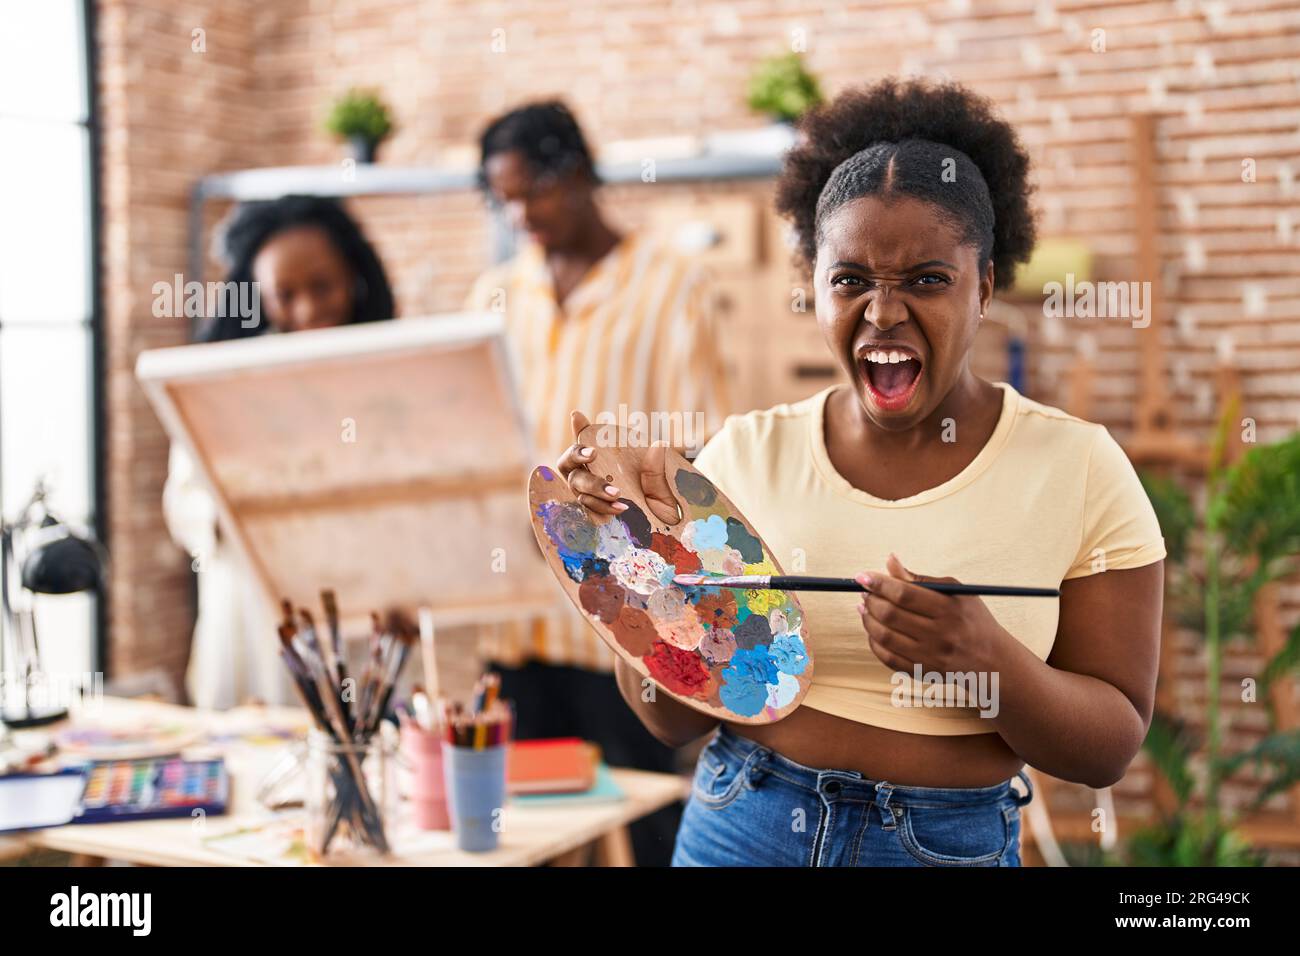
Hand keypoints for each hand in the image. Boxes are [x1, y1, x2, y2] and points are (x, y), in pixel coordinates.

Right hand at [555, 410, 681, 524]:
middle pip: (568, 462)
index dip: (579, 429)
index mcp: (604, 461)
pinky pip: (587, 508)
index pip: (586, 440)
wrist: (664, 534)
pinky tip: (620, 507)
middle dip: (577, 455)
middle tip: (593, 455)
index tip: (578, 417)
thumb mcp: (662, 487)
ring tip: (616, 492)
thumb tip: (658, 446)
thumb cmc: (658, 504)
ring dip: (594, 485)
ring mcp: (587, 496)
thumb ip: (656, 470)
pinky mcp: (591, 515)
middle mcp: (588, 476)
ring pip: (576, 485)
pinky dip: (602, 506)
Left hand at [855, 553, 1007, 676]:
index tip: (862, 576)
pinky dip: (873, 641)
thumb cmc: (971, 619)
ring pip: (884, 636)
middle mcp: (940, 634)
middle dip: (871, 600)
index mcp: (949, 609)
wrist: (992, 661)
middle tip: (864, 591)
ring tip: (864, 607)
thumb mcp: (955, 592)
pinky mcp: (922, 672)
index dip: (879, 583)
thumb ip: (919, 579)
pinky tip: (872, 629)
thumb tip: (890, 561)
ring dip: (867, 619)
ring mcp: (930, 656)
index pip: (904, 594)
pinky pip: (887, 658)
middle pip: (891, 615)